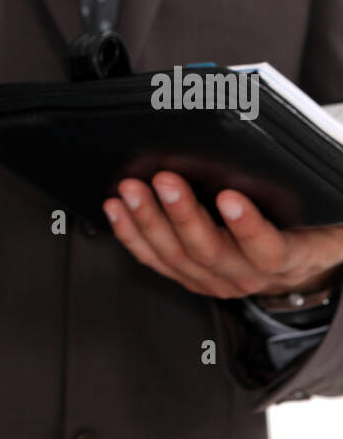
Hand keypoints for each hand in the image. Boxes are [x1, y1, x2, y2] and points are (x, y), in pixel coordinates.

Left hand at [103, 173, 342, 299]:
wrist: (306, 263)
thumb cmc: (313, 225)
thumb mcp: (325, 210)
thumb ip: (308, 189)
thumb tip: (283, 158)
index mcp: (291, 258)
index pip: (270, 250)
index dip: (248, 227)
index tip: (230, 196)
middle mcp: (252, 276)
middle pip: (211, 253)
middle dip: (183, 215)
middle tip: (164, 180)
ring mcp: (218, 279)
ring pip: (177, 258)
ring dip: (149, 222)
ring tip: (132, 190)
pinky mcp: (192, 276)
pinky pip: (158, 261)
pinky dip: (133, 235)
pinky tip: (118, 209)